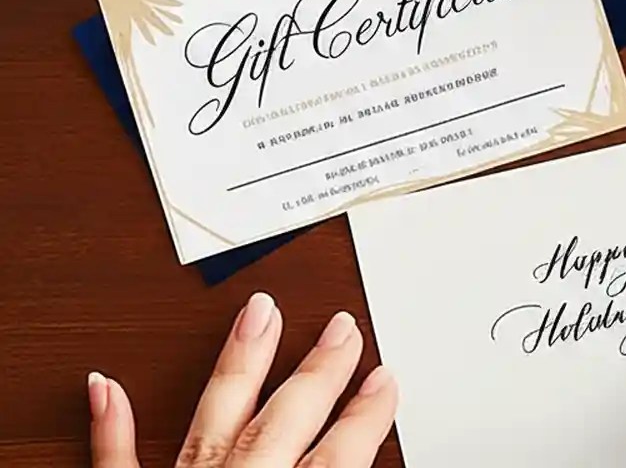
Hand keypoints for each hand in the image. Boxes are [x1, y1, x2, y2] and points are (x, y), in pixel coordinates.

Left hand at [89, 293, 398, 466]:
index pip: (336, 457)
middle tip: (341, 326)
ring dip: (239, 362)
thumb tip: (370, 463)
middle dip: (318, 371)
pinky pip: (116, 464)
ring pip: (214, 418)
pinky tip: (104, 384)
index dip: (365, 415)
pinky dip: (110, 426)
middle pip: (284, 420)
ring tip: (256, 310)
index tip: (384, 381)